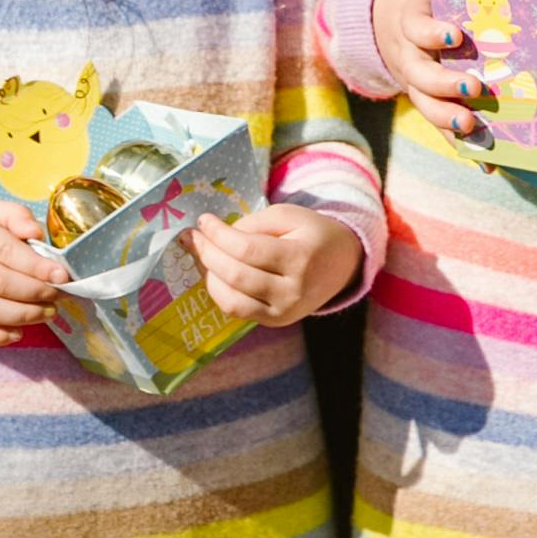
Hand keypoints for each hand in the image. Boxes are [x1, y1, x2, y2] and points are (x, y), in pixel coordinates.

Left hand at [191, 205, 362, 329]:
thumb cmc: (313, 234)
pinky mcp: (277, 322)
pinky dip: (221, 293)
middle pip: (235, 274)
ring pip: (231, 299)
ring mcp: (284, 312)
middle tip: (193, 237)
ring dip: (209, 275)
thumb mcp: (289, 215)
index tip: (203, 221)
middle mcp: (292, 291)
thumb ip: (253, 223)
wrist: (343, 264)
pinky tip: (216, 275)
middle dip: (207, 253)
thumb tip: (216, 235)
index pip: (246, 249)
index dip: (218, 235)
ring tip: (203, 254)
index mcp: (300, 258)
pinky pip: (238, 312)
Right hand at [367, 0, 493, 145]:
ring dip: (449, 120)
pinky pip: (443, 130)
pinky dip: (463, 148)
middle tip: (476, 88)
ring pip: (427, 107)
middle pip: (421, 77)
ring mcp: (417, 86)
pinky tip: (489, 163)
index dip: (434, 34)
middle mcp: (409, 59)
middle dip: (447, 85)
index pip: (417, 30)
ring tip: (473, 124)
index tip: (457, 34)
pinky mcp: (430, 105)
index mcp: (410, 22)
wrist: (390, 24)